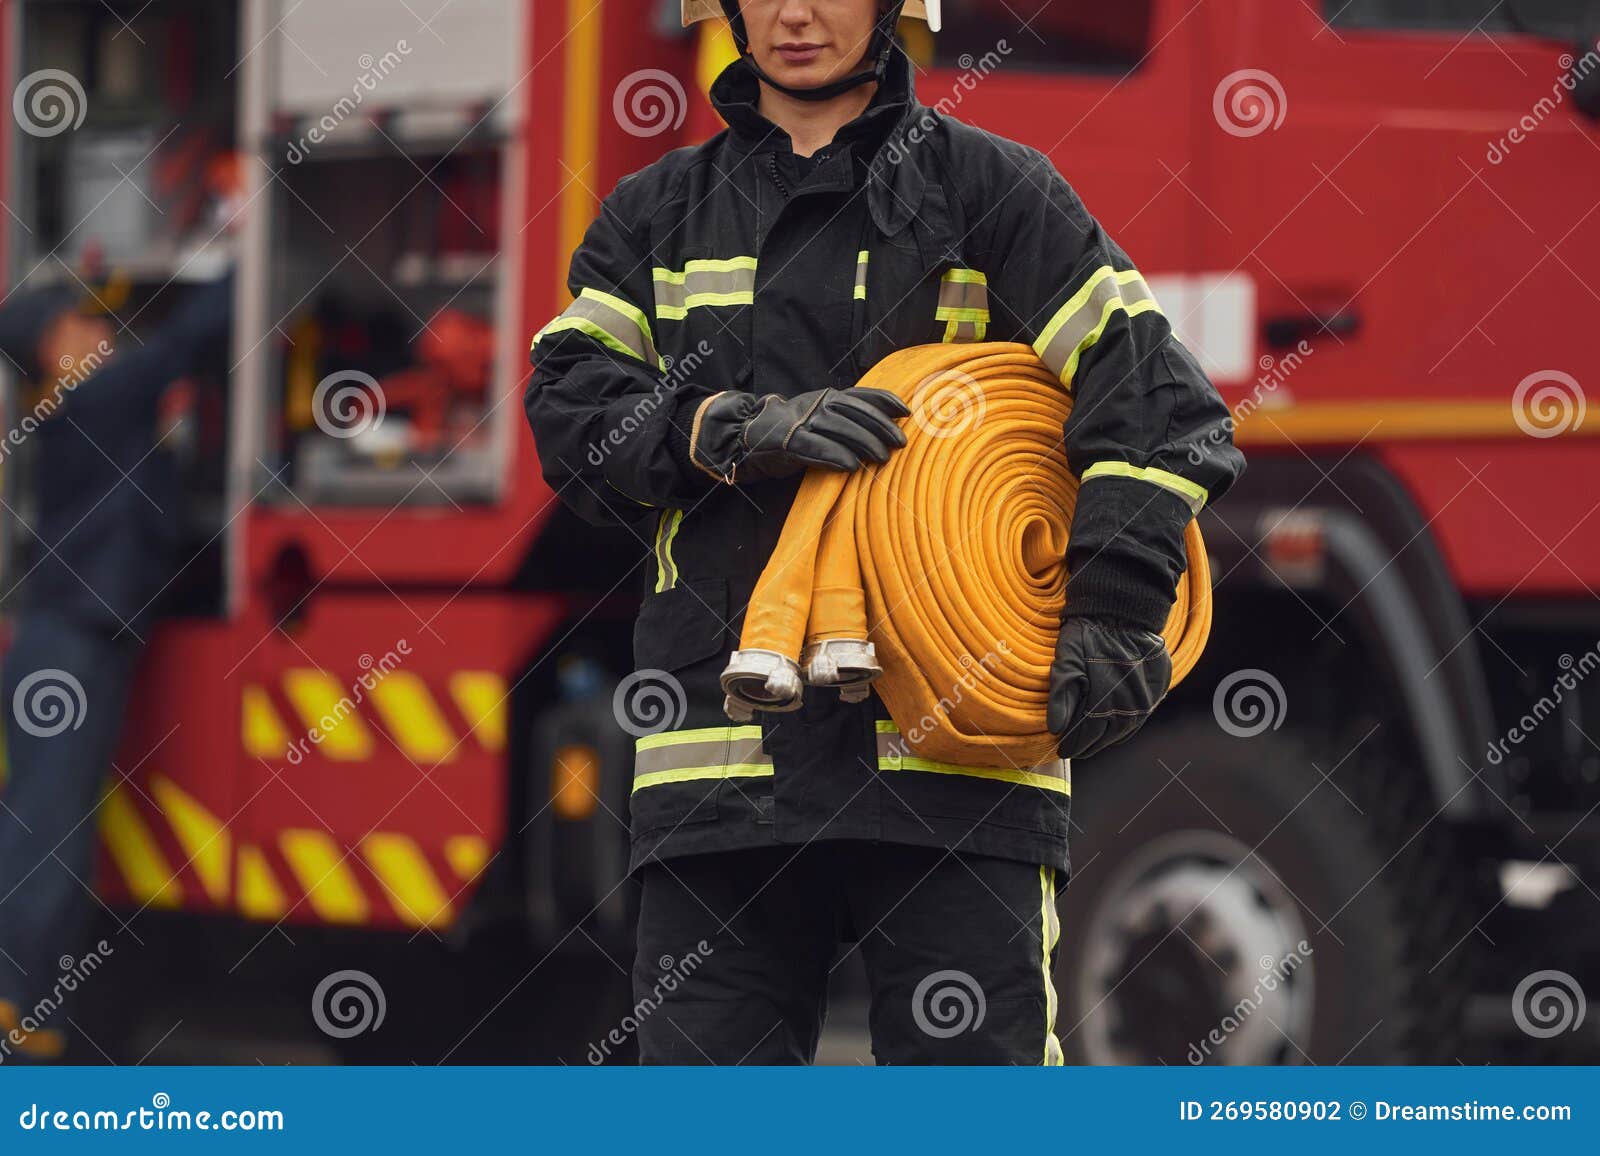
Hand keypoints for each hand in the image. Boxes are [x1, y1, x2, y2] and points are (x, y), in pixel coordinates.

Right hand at [691, 387, 909, 482]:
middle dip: (881, 427)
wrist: (749, 435)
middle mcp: (817, 405)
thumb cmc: (792, 429)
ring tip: (883, 457)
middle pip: (855, 413)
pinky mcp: (789, 443)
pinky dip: (835, 456)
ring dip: (864, 443)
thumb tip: (884, 425)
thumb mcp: (821, 417)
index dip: (885, 401)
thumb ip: (847, 418)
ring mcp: (802, 423)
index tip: (906, 412)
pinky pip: (816, 448)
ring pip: (839, 429)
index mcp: (827, 397)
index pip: (862, 395)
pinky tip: (852, 466)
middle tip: (899, 444)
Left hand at [1047, 617, 1171, 759]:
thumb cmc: (1087, 634)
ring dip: (1108, 738)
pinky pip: (1141, 716)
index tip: (1063, 750)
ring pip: (1126, 729)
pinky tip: (1114, 728)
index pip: (1088, 733)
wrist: (1120, 610)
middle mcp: (1131, 702)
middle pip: (1108, 735)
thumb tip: (1055, 728)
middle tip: (1076, 749)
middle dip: (1089, 745)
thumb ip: (1061, 694)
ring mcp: (1148, 696)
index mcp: (1105, 697)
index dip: (1074, 744)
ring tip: (1092, 742)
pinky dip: (1126, 726)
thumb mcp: (1066, 659)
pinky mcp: (1158, 688)